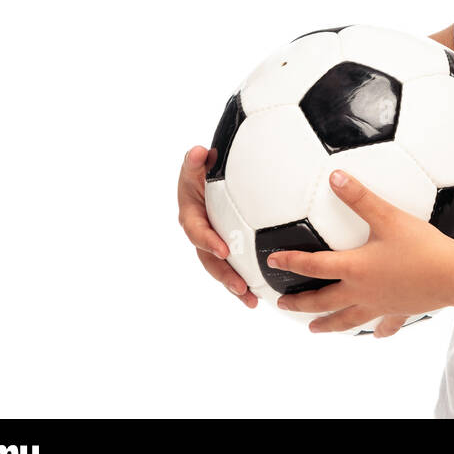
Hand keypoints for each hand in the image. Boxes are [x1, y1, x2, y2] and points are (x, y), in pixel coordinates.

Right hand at [177, 145, 256, 307]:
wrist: (211, 175)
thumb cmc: (203, 169)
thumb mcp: (196, 163)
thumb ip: (194, 160)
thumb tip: (198, 153)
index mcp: (191, 215)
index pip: (197, 230)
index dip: (208, 241)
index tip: (224, 251)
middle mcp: (201, 233)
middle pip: (208, 259)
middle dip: (223, 275)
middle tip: (240, 287)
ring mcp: (213, 243)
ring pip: (221, 269)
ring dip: (235, 286)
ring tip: (251, 301)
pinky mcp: (227, 248)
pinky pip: (234, 266)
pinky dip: (245, 280)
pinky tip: (262, 294)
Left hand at [268, 169, 453, 334]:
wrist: (452, 275)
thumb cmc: (421, 246)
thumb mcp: (388, 216)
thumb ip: (360, 197)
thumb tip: (336, 177)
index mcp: (355, 268)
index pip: (314, 266)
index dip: (291, 263)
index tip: (272, 263)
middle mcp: (362, 291)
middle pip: (323, 301)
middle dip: (300, 303)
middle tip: (282, 304)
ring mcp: (380, 305)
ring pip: (346, 319)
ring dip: (327, 324)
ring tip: (314, 329)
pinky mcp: (400, 311)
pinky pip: (385, 324)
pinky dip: (378, 330)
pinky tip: (377, 334)